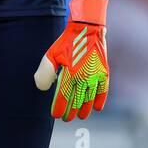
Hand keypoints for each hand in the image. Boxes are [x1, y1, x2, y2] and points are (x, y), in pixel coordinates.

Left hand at [35, 0, 108, 120]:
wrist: (88, 29)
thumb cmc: (67, 42)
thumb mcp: (51, 55)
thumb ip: (45, 72)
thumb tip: (43, 88)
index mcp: (70, 73)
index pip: (63, 97)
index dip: (59, 108)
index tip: (56, 115)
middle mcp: (84, 77)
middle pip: (77, 100)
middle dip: (71, 111)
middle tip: (66, 118)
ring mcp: (96, 75)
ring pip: (90, 98)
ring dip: (85, 109)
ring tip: (81, 116)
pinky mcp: (104, 72)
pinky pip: (103, 90)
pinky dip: (100, 100)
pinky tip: (97, 108)